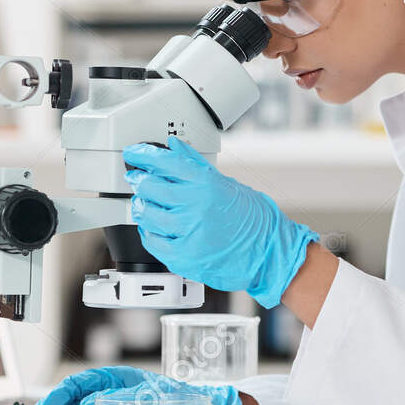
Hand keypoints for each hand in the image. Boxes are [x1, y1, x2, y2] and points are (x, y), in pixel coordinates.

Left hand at [123, 137, 316, 308]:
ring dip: (142, 207)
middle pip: (149, 186)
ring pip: (147, 214)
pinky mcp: (184, 257)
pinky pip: (152, 242)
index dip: (143, 154)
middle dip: (139, 180)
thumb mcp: (226, 184)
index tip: (135, 154)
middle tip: (137, 179)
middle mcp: (195, 206)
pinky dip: (149, 232)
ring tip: (145, 204)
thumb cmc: (253, 220)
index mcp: (206, 184)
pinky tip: (154, 228)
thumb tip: (174, 148)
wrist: (269, 253)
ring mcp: (188, 232)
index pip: (163, 162)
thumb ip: (195, 165)